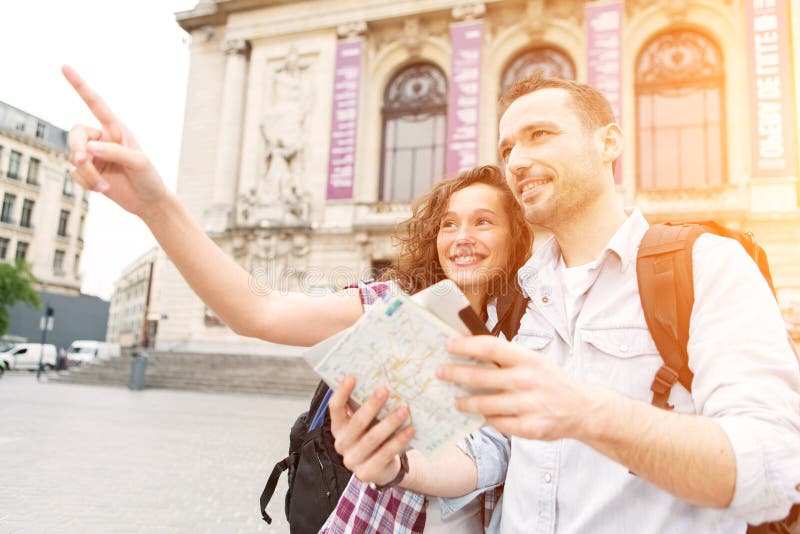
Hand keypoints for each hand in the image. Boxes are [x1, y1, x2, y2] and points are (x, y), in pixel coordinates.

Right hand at [61, 65, 169, 219]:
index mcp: (116, 129)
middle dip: (77, 147)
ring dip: (87, 173)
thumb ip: (115, 152)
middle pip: (76, 134)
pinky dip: (86, 183)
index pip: (95, 103)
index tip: (64, 67)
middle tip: (83, 160)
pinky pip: (75, 174)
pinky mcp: (88, 172)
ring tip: (104, 186)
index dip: (80, 86)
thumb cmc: (148, 177)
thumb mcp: (138, 162)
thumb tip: (88, 148)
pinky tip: (103, 190)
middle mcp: (102, 139)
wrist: (148, 202)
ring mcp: (93, 156)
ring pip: (74, 158)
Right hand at [328, 376, 414, 484]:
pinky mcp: (366, 473)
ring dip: (389, 422)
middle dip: (372, 405)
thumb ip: (366, 407)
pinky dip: (398, 440)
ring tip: (404, 409)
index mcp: (338, 427)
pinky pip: (385, 453)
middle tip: (385, 390)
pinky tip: (410, 429)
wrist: (381, 468)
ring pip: (372, 438)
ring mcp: (352, 460)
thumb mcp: (366, 422)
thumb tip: (378, 380)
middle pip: (357, 422)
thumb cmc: (373, 436)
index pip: (335, 408)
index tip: (352, 377)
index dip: (341, 392)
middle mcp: (341, 444)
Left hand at [437, 335, 604, 440]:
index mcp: (528, 360)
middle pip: (481, 377)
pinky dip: (488, 419)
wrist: (584, 409)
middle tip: (440, 373)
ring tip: (456, 401)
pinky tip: (482, 415)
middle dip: (456, 374)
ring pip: (486, 405)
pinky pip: (499, 423)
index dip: (466, 346)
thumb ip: (506, 358)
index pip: (491, 348)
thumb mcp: (534, 362)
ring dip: (466, 402)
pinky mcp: (531, 428)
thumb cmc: (551, 381)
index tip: (449, 345)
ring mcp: (530, 406)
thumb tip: (470, 347)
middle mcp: (528, 381)